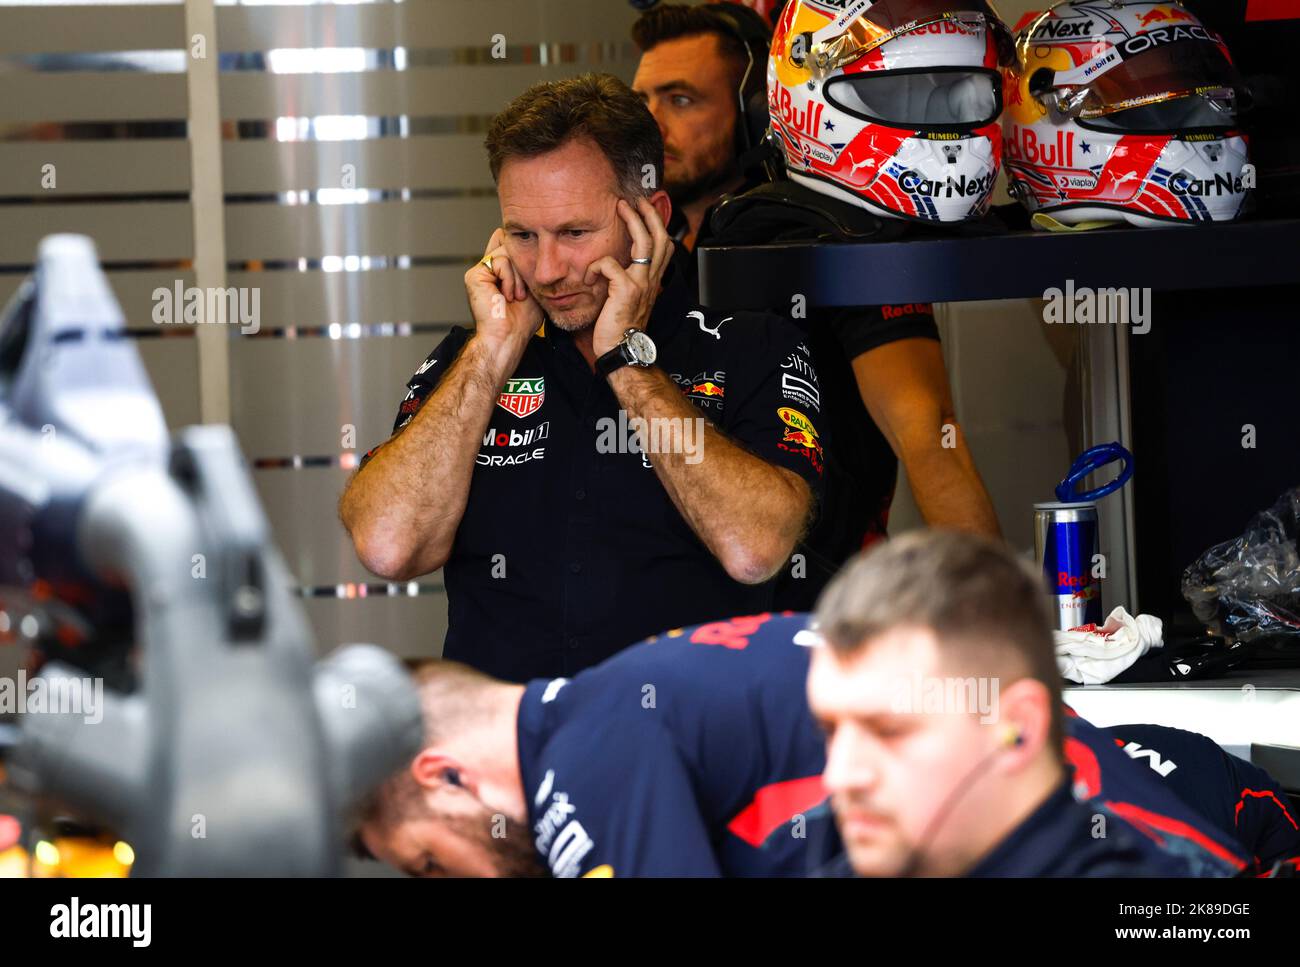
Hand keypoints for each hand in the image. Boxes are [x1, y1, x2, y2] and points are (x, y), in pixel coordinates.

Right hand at [465, 228, 542, 350]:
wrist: (509, 337)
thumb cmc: (522, 320)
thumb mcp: (533, 287)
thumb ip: (529, 266)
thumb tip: (533, 246)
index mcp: (498, 272)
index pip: (507, 242)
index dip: (521, 250)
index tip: (532, 271)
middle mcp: (487, 270)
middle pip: (509, 243)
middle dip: (523, 266)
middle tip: (523, 293)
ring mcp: (480, 272)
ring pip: (507, 252)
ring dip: (519, 277)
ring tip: (517, 297)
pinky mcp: (474, 275)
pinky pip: (500, 261)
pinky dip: (510, 279)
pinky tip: (507, 296)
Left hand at [586, 198, 673, 358]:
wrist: (622, 351)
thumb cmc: (620, 329)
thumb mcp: (628, 302)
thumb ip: (627, 283)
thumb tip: (617, 270)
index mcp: (652, 282)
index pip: (663, 246)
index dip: (657, 225)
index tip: (646, 210)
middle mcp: (651, 280)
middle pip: (660, 237)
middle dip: (650, 214)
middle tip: (635, 200)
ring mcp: (641, 284)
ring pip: (643, 242)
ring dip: (632, 221)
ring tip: (621, 207)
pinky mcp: (626, 290)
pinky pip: (609, 264)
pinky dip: (595, 266)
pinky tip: (589, 277)